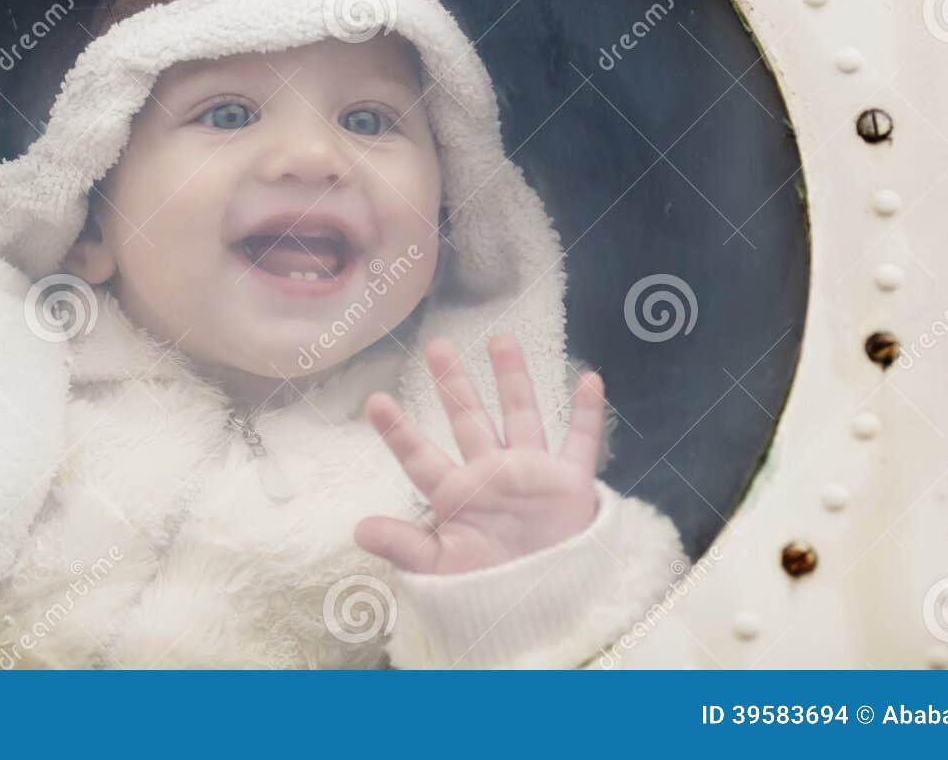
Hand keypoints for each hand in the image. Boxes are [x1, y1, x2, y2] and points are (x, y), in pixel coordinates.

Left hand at [354, 333, 603, 574]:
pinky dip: (587, 413)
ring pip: (521, 415)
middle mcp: (492, 473)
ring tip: (501, 339)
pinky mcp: (570, 483)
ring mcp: (531, 473)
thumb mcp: (442, 568)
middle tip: (437, 345)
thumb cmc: (489, 588)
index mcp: (457, 493)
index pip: (420, 456)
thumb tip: (358, 529)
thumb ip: (404, 546)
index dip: (398, 431)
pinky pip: (581, 442)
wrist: (544, 609)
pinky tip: (589, 378)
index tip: (375, 401)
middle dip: (454, 384)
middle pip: (469, 419)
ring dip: (513, 379)